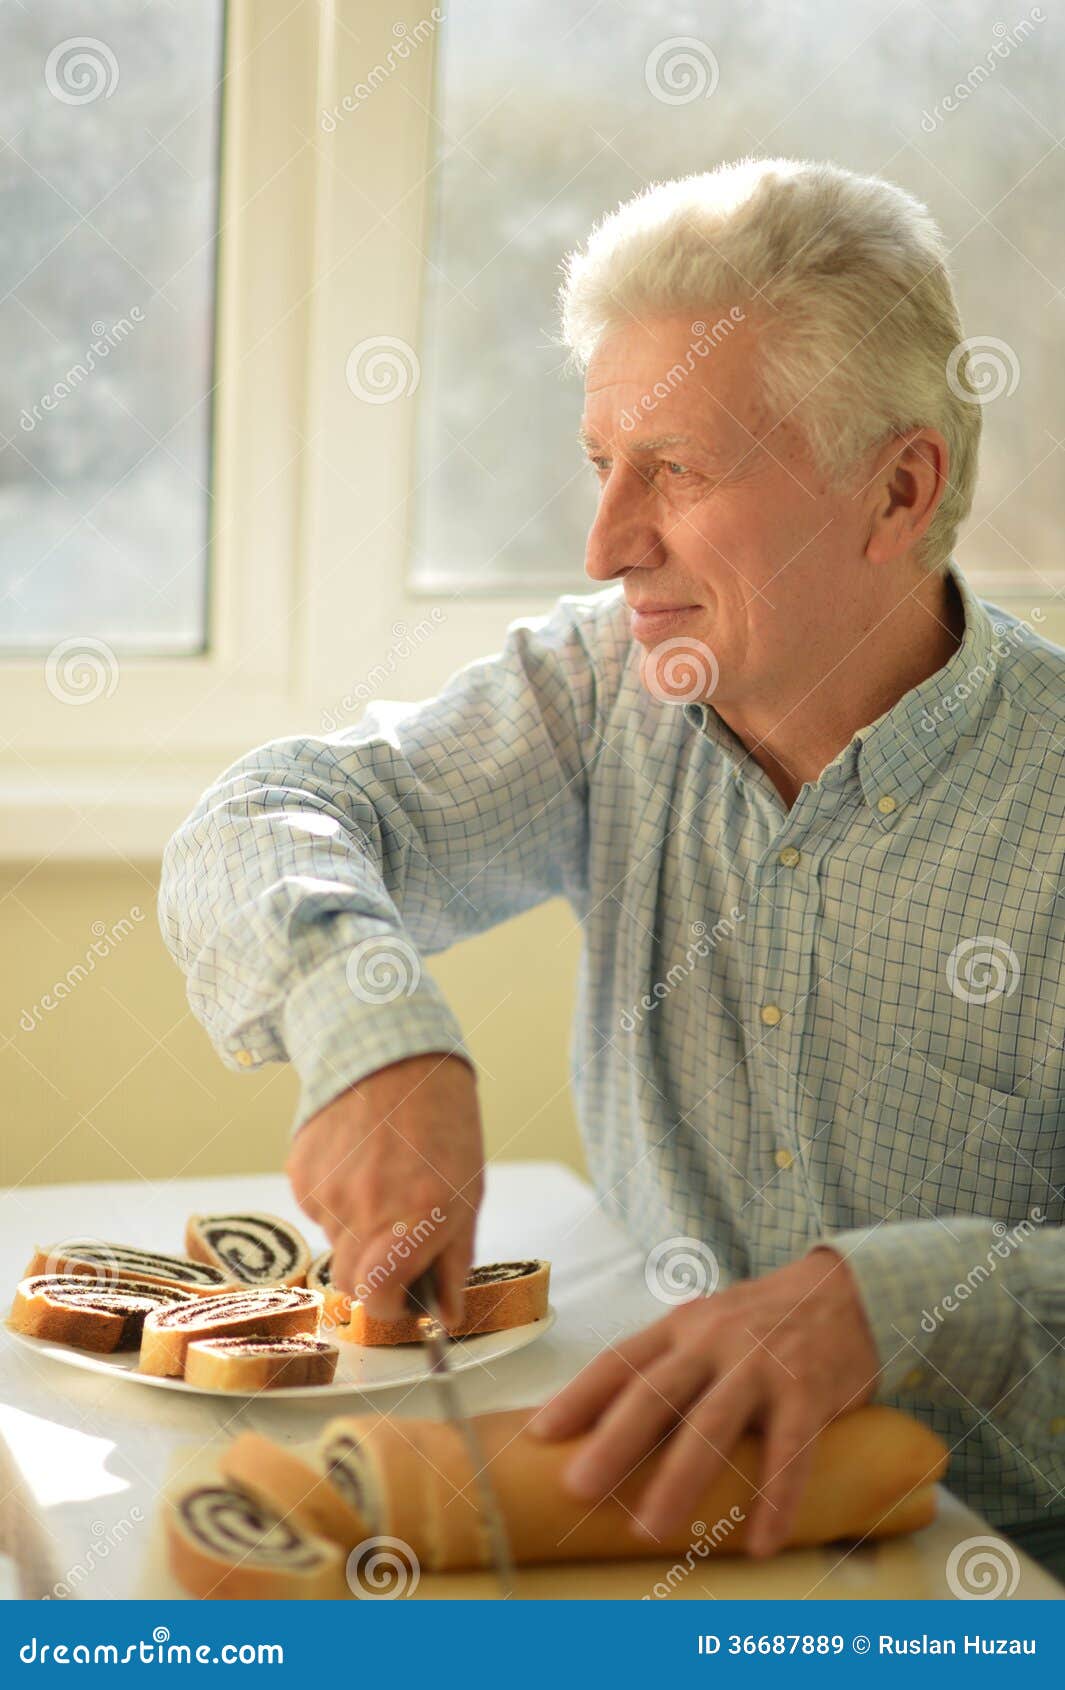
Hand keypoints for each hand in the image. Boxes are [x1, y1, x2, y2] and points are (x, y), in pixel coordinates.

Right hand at [284, 1052, 483, 1327]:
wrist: (390, 1052)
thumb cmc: (442, 1122)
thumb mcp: (468, 1192)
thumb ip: (453, 1261)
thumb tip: (447, 1316)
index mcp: (415, 1217)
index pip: (379, 1300)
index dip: (391, 1304)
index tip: (404, 1292)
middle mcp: (364, 1210)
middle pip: (350, 1281)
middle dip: (373, 1269)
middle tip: (397, 1230)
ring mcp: (325, 1192)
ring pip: (333, 1242)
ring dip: (355, 1227)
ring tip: (382, 1176)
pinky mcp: (299, 1173)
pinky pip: (316, 1208)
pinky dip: (336, 1197)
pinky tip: (358, 1160)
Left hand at [529, 1249, 879, 1556]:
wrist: (844, 1293)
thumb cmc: (760, 1323)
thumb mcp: (705, 1329)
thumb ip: (665, 1368)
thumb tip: (601, 1426)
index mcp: (680, 1328)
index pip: (619, 1362)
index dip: (577, 1398)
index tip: (540, 1436)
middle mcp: (714, 1342)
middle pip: (655, 1393)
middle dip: (614, 1442)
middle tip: (578, 1488)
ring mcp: (761, 1366)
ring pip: (713, 1424)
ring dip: (680, 1480)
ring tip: (650, 1530)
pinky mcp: (809, 1392)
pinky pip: (791, 1453)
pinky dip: (775, 1500)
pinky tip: (760, 1543)